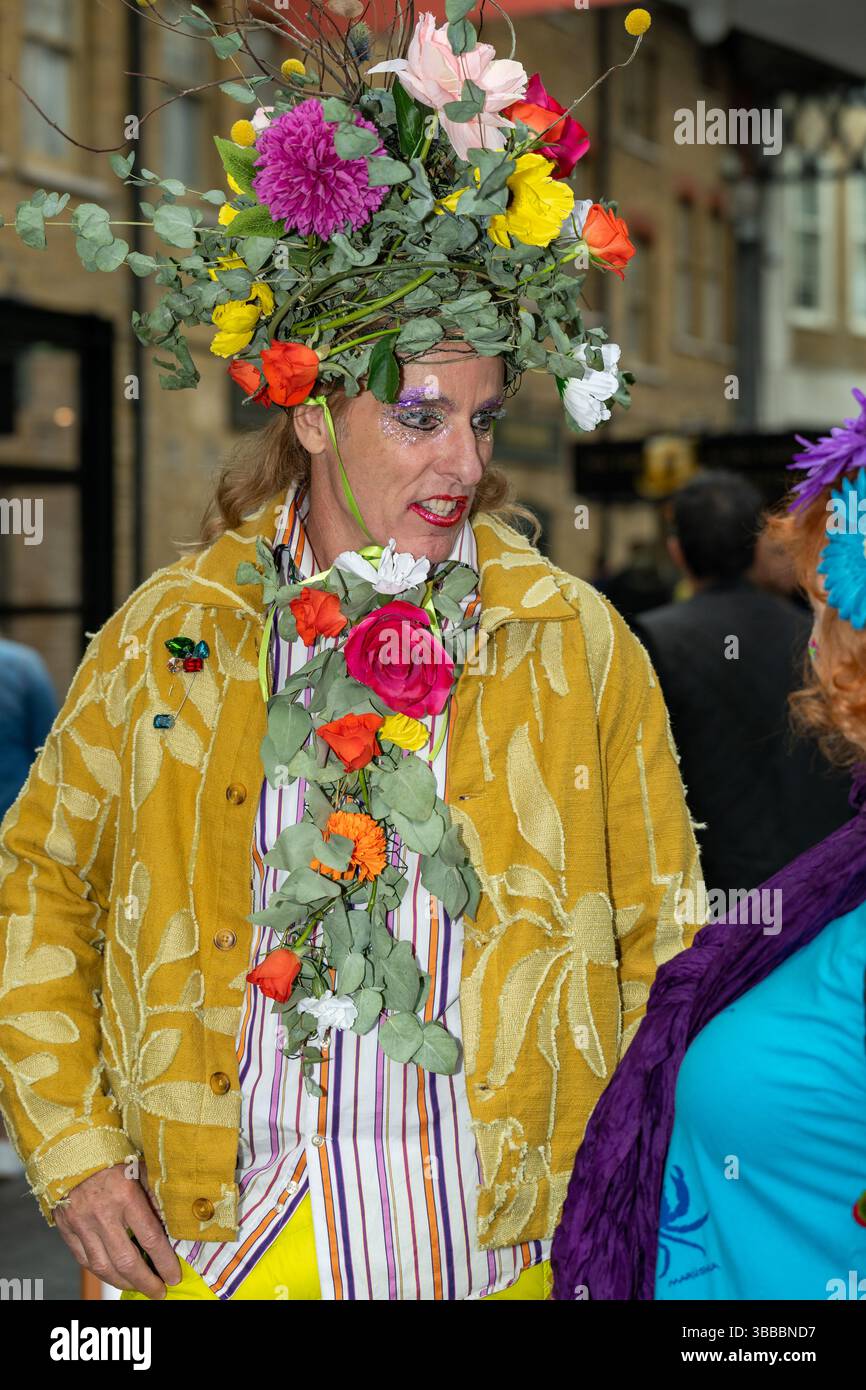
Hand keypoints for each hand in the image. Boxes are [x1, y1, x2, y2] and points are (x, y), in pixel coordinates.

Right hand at [53, 1160, 182, 1297]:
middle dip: (146, 1282)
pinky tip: (114, 1275)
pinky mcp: (66, 1229)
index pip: (151, 1238)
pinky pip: (84, 1260)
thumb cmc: (112, 1155)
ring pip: (103, 1267)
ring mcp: (81, 1224)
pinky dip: (101, 1272)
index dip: (165, 1262)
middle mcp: (102, 1214)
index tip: (174, 1275)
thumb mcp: (141, 1168)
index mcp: (126, 1196)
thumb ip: (156, 1196)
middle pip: (126, 1261)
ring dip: (123, 1283)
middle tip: (159, 1291)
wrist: (71, 1148)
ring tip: (138, 1287)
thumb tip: (173, 1224)